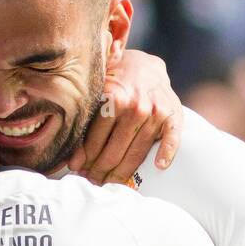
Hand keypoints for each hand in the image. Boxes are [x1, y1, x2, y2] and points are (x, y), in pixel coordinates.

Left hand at [68, 48, 182, 183]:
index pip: (95, 142)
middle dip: (100, 171)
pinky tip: (159, 166)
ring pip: (136, 154)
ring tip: (109, 182)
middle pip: (114, 153)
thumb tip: (71, 161)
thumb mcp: (95, 93)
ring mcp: (155, 111)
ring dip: (122, 173)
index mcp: (113, 98)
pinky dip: (166, 153)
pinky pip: (171, 139)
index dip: (84, 160)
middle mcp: (135, 106)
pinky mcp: (173, 114)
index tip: (77, 171)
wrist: (144, 63)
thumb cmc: (114, 80)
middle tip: (92, 180)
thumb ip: (84, 121)